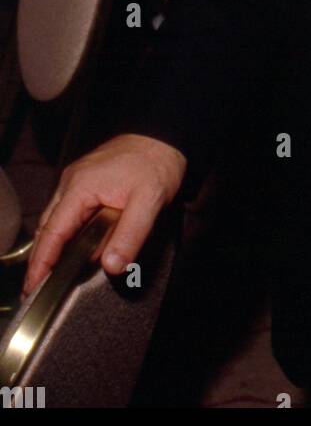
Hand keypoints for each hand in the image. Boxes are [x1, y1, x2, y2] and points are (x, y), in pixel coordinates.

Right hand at [21, 135, 186, 297]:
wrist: (163, 136)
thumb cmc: (156, 163)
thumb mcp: (149, 201)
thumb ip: (130, 235)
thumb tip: (111, 266)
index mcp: (80, 187)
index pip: (53, 232)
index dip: (41, 262)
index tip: (33, 286)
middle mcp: (72, 182)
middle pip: (47, 226)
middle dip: (40, 258)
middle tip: (35, 289)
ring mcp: (77, 179)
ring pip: (55, 218)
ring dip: (50, 245)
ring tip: (46, 274)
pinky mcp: (86, 180)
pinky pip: (67, 210)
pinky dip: (63, 231)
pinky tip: (67, 246)